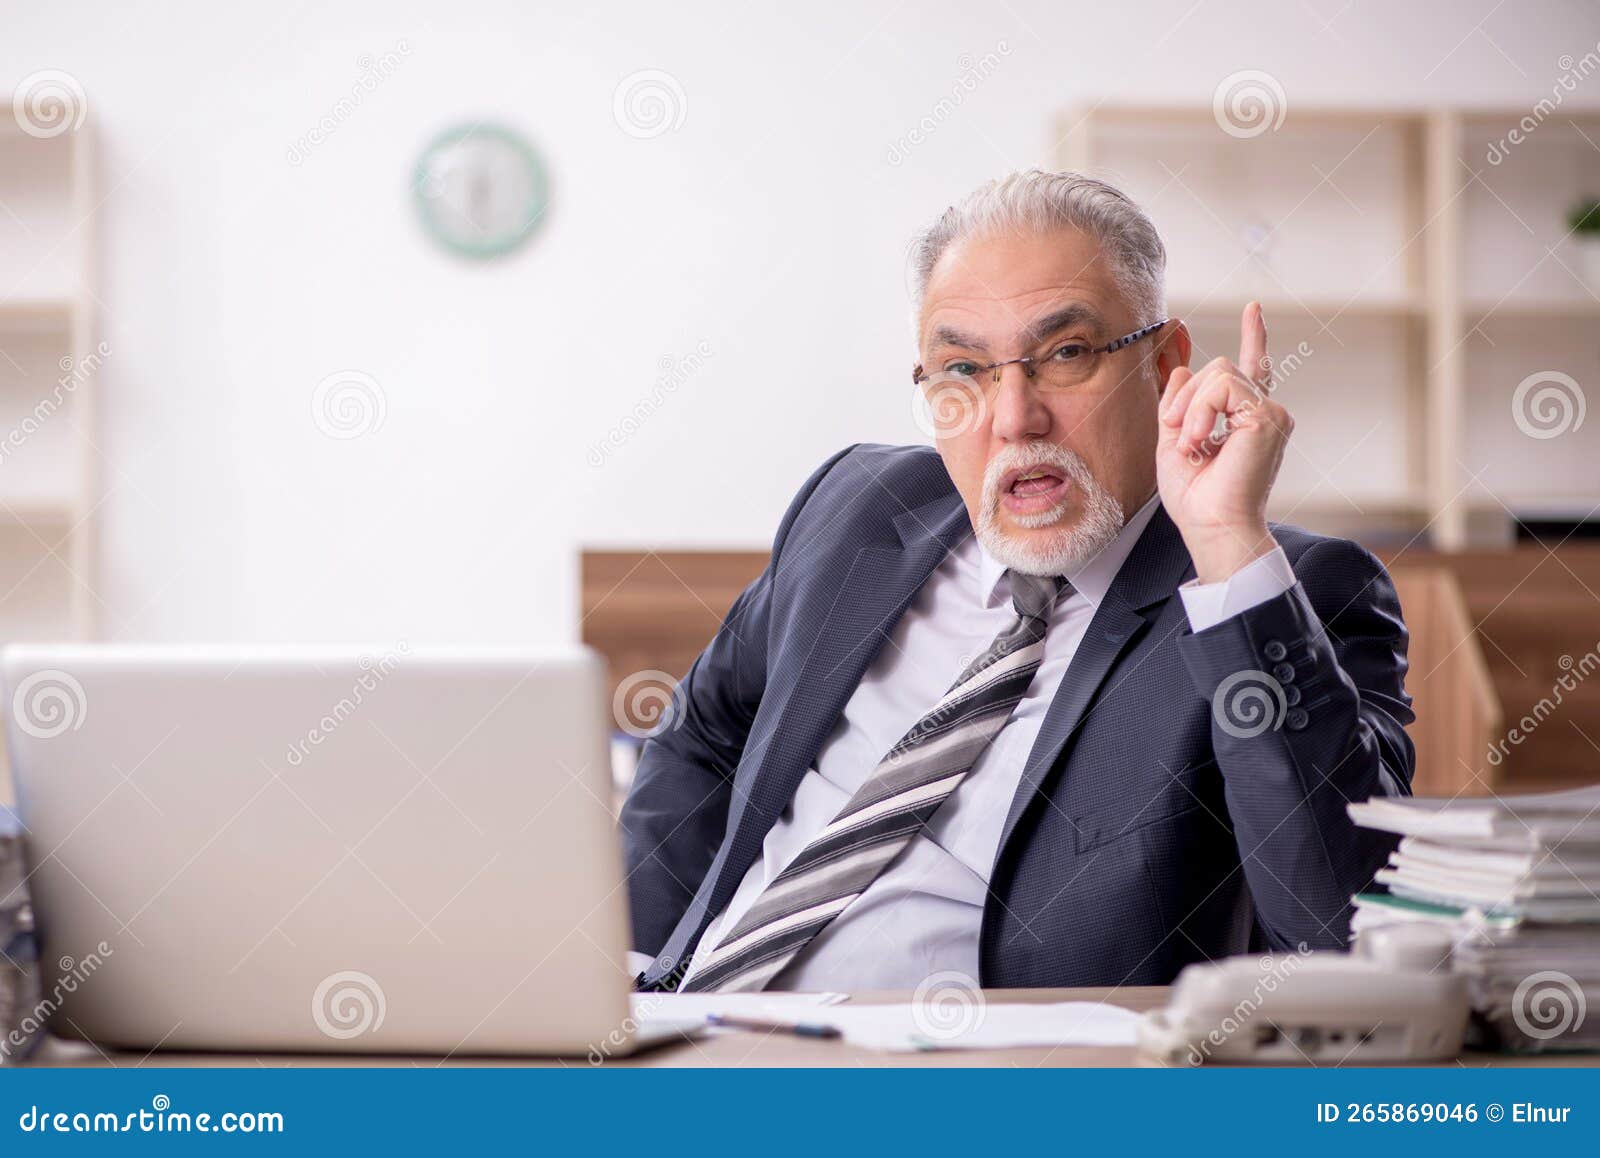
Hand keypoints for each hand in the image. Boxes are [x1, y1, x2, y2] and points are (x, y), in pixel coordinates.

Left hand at [1156, 302, 1291, 583]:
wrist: (1210, 524)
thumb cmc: (1194, 496)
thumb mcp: (1172, 441)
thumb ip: (1177, 404)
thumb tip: (1184, 367)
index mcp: (1245, 419)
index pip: (1252, 369)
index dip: (1254, 337)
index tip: (1254, 309)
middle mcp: (1264, 413)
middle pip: (1218, 368)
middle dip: (1185, 397)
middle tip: (1179, 435)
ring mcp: (1270, 414)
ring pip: (1219, 373)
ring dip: (1191, 407)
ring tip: (1191, 443)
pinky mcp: (1267, 417)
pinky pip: (1224, 387)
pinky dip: (1201, 411)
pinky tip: (1200, 440)